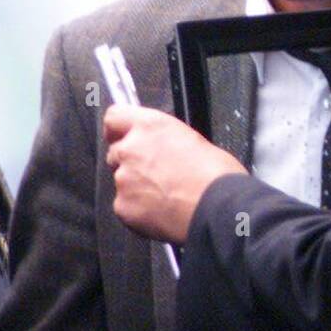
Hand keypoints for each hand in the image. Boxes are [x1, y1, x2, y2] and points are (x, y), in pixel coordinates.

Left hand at [103, 105, 245, 243]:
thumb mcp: (194, 141)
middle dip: (131, 162)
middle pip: (116, 152)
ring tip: (166, 197)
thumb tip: (161, 149)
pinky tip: (162, 212)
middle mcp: (130, 149)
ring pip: (122, 181)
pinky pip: (125, 206)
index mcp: (150, 127)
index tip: (123, 136)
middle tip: (156, 174)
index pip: (114, 118)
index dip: (119, 129)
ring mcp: (123, 179)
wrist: (216, 209)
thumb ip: (165, 141)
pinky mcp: (123, 207)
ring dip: (136, 187)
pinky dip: (139, 210)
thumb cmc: (216, 176)